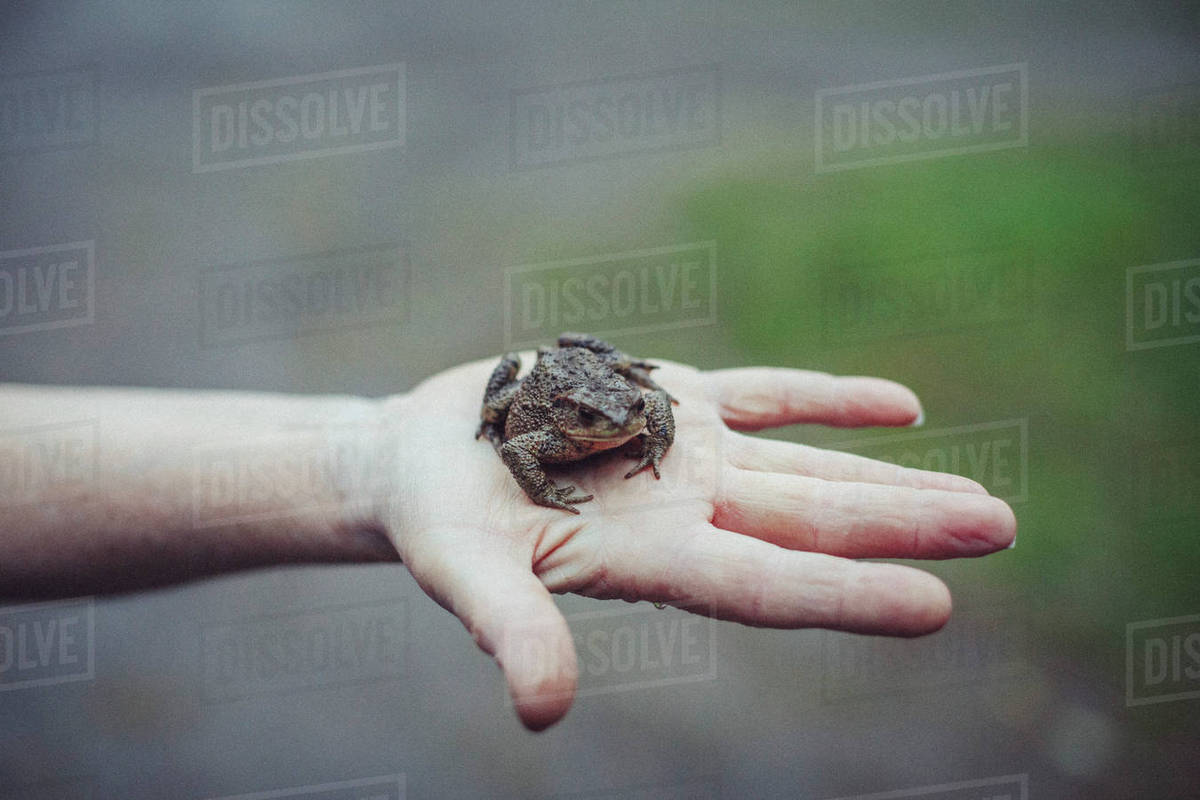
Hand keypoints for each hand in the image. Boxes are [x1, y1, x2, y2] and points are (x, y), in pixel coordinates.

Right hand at [377, 354, 1015, 729]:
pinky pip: (769, 396)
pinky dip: (831, 401)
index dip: (844, 594)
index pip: (763, 583)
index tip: (935, 604)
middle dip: (904, 527)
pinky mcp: (673, 400)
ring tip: (979, 498)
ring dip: (892, 478)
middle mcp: (687, 510)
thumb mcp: (464, 572)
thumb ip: (511, 628)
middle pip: (812, 522)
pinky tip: (903, 409)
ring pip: (808, 466)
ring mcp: (688, 455)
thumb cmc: (437, 521)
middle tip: (1001, 529)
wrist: (425, 457)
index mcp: (648, 557)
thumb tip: (545, 712)